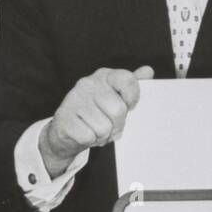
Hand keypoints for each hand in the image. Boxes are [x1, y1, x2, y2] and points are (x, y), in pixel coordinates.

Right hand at [39, 65, 153, 176]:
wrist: (65, 131)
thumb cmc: (97, 113)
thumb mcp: (115, 97)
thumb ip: (131, 85)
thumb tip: (148, 71)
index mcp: (104, 76)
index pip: (128, 79)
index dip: (133, 97)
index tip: (129, 107)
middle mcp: (88, 84)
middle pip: (118, 110)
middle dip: (118, 125)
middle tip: (112, 126)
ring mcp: (74, 99)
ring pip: (103, 127)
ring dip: (104, 135)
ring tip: (97, 131)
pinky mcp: (64, 117)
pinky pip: (88, 136)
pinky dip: (90, 141)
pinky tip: (86, 135)